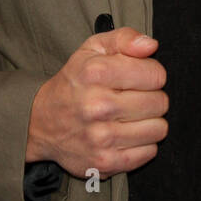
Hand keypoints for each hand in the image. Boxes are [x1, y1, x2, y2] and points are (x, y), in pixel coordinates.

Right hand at [26, 27, 167, 180]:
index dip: (152, 74)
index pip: (156, 75)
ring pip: (159, 129)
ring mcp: (101, 137)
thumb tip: (151, 46)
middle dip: (152, 97)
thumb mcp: (93, 49)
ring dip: (150, 122)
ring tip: (131, 116)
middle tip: (133, 98)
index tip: (139, 77)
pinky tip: (126, 134)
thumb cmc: (75, 82)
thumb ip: (125, 38)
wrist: (40, 123)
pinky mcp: (105, 162)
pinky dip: (143, 144)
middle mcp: (97, 106)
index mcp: (95, 73)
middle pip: (160, 102)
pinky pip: (149, 152)